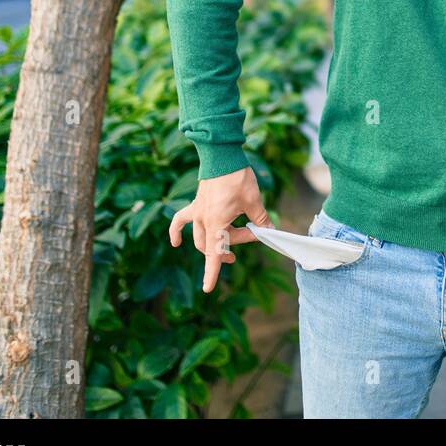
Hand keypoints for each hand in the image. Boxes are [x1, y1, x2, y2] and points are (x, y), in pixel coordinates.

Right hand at [168, 166, 272, 292]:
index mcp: (216, 222)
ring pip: (202, 237)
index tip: (207, 289)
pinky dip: (177, 232)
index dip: (211, 273)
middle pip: (215, 244)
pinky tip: (176, 242)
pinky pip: (181, 221)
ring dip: (216, 243)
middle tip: (252, 236)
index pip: (214, 254)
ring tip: (233, 243)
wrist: (222, 157)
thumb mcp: (254, 201)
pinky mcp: (196, 204)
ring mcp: (197, 212)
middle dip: (232, 247)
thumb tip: (268, 231)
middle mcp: (203, 220)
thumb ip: (260, 219)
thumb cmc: (238, 178)